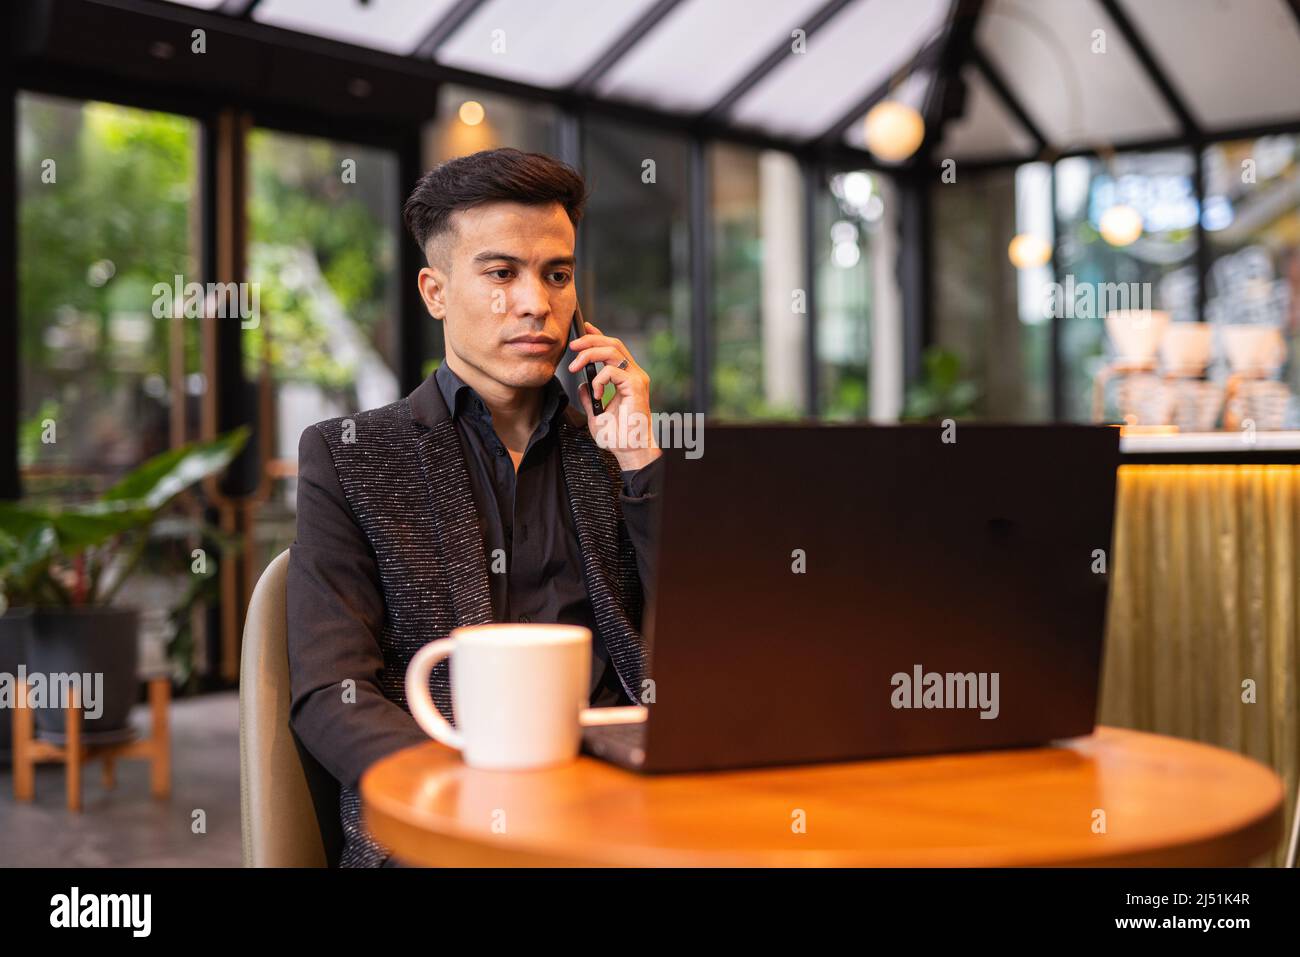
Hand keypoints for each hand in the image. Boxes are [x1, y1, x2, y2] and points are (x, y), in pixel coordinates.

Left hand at [568, 320, 660, 470]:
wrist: (630, 450)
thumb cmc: (618, 436)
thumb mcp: (596, 413)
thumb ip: (590, 396)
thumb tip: (582, 384)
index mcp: (627, 378)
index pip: (613, 348)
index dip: (598, 335)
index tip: (584, 328)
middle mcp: (634, 374)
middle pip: (613, 343)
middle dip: (590, 340)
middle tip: (573, 346)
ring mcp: (637, 378)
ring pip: (613, 350)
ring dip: (590, 353)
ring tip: (575, 365)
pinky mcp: (636, 385)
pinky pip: (612, 370)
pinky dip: (599, 379)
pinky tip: (596, 392)